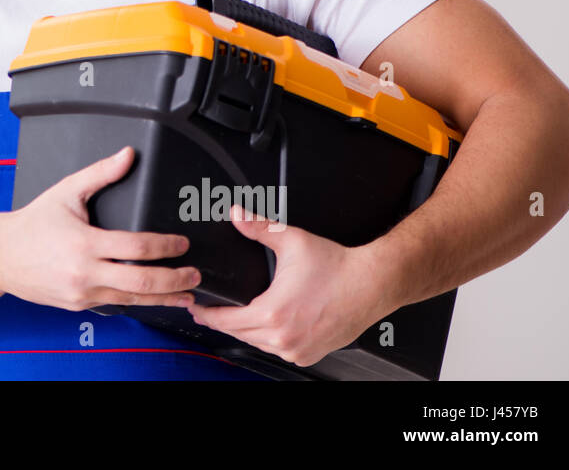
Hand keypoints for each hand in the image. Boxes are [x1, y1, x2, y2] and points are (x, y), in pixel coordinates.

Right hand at [0, 146, 200, 311]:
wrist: (0, 256)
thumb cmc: (33, 223)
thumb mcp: (66, 192)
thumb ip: (100, 174)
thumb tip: (128, 155)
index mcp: (84, 243)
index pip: (137, 246)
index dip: (166, 246)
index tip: (182, 244)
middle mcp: (84, 272)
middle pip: (142, 281)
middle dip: (175, 279)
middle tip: (194, 274)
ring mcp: (82, 294)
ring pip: (132, 300)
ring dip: (163, 298)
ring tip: (186, 294)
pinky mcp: (78, 306)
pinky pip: (115, 305)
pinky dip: (137, 302)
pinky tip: (153, 299)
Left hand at [185, 204, 395, 366]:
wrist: (372, 283)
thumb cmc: (337, 266)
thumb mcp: (291, 240)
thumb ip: (259, 227)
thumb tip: (237, 215)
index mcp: (272, 313)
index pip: (225, 320)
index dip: (207, 313)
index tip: (196, 307)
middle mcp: (283, 338)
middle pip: (238, 333)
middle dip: (222, 321)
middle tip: (208, 310)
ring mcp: (297, 350)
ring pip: (258, 343)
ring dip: (245, 331)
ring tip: (234, 316)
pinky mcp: (310, 354)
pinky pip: (279, 351)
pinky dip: (269, 339)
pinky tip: (266, 326)